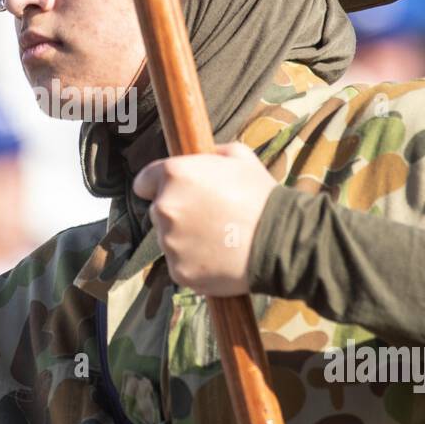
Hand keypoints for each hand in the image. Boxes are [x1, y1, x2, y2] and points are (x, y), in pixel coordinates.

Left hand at [131, 142, 277, 295]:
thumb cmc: (261, 196)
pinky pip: (179, 264)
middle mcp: (165, 207)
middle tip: (208, 217)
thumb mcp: (239, 157)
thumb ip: (210, 152)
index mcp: (175, 175)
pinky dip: (194, 263)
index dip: (156, 186)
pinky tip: (218, 257)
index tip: (170, 192)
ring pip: (168, 239)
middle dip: (178, 213)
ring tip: (218, 238)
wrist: (281, 242)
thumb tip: (201, 155)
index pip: (143, 182)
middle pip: (158, 211)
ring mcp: (170, 242)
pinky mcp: (178, 271)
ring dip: (184, 238)